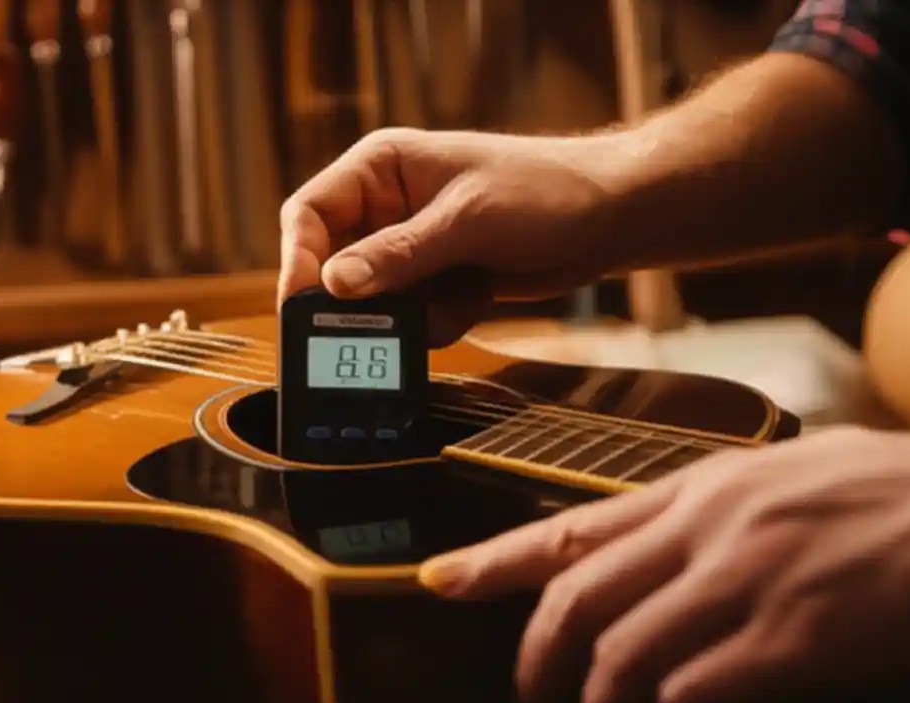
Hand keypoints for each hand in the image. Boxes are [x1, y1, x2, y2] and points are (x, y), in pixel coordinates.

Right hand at [277, 127, 625, 345]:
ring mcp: (410, 247)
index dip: (299, 261)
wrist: (610, 216)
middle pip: (333, 266)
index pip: (310, 213)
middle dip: (358, 301)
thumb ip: (399, 254)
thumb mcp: (468, 219)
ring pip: (372, 301)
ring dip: (408, 314)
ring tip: (454, 296)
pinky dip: (438, 319)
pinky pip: (410, 317)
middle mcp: (385, 207)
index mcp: (381, 169)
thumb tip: (332, 286)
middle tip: (376, 328)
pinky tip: (476, 295)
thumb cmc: (544, 191)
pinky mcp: (435, 279)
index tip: (303, 306)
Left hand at [417, 426, 909, 702]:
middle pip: (577, 594)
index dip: (498, 559)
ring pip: (618, 653)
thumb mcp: (807, 474)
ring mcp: (749, 578)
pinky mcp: (795, 639)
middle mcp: (713, 524)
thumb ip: (732, 507)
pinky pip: (688, 693)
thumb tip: (681, 544)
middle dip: (534, 659)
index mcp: (712, 484)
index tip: (441, 581)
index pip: (577, 523)